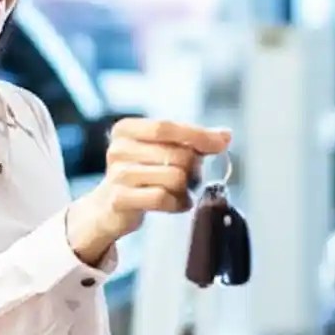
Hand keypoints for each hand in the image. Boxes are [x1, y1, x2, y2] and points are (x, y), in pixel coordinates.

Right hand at [66, 118, 231, 263]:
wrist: (109, 208)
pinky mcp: (120, 200)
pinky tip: (175, 204)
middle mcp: (118, 149)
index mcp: (126, 129)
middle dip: (193, 168)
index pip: (167, 126)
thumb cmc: (144, 173)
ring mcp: (117, 176)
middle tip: (189, 177)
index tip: (223, 142)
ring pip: (174, 177)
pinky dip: (177, 204)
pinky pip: (162, 199)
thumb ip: (194, 140)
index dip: (197, 135)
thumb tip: (225, 135)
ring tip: (179, 191)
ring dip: (185, 188)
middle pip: (177, 154)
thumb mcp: (164, 150)